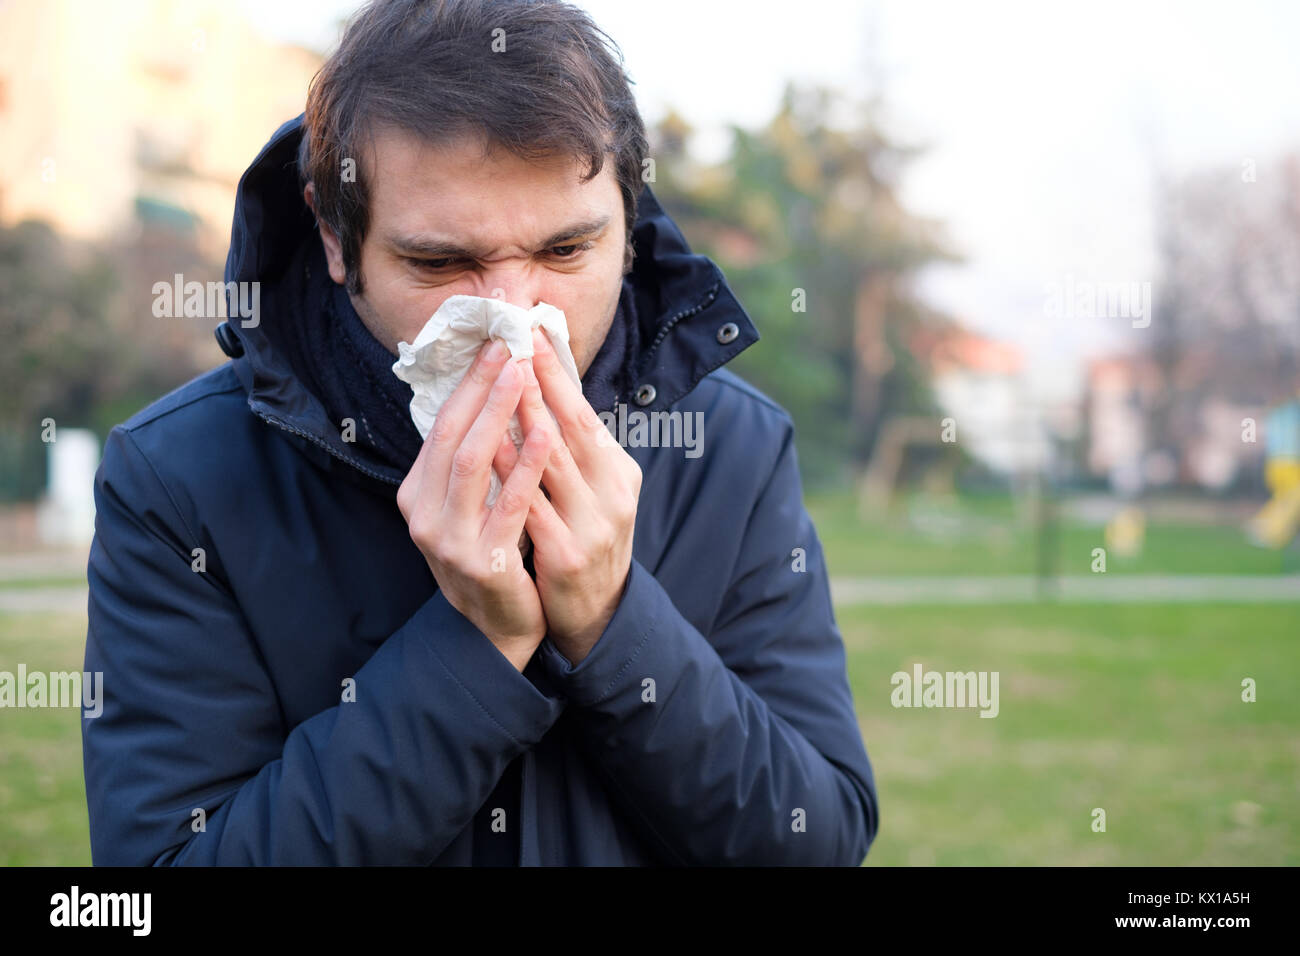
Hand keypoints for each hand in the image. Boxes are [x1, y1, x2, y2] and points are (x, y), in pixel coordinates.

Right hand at [397, 339, 553, 671]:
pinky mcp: (484, 561)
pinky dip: (525, 466)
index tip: (496, 344)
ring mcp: (449, 540)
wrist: (494, 632)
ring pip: (472, 462)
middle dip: (482, 386)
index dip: (468, 383)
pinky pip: (508, 505)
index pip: (441, 425)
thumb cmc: (490, 555)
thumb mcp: (468, 507)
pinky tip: (546, 435)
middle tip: (509, 346)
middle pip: (451, 434)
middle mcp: (423, 514)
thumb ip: (472, 460)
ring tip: (524, 376)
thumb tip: (492, 391)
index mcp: (417, 494)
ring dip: (500, 413)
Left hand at [490, 327, 641, 664]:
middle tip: (512, 342)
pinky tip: (487, 450)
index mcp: (619, 473)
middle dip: (539, 383)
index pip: (584, 413)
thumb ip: (574, 450)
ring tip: (500, 380)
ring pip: (552, 463)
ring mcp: (592, 526)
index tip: (532, 334)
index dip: (558, 373)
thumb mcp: (594, 491)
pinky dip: (509, 476)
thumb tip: (545, 392)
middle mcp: (613, 494)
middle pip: (572, 429)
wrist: (595, 615)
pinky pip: (531, 507)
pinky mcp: (566, 556)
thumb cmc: (585, 541)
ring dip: (523, 418)